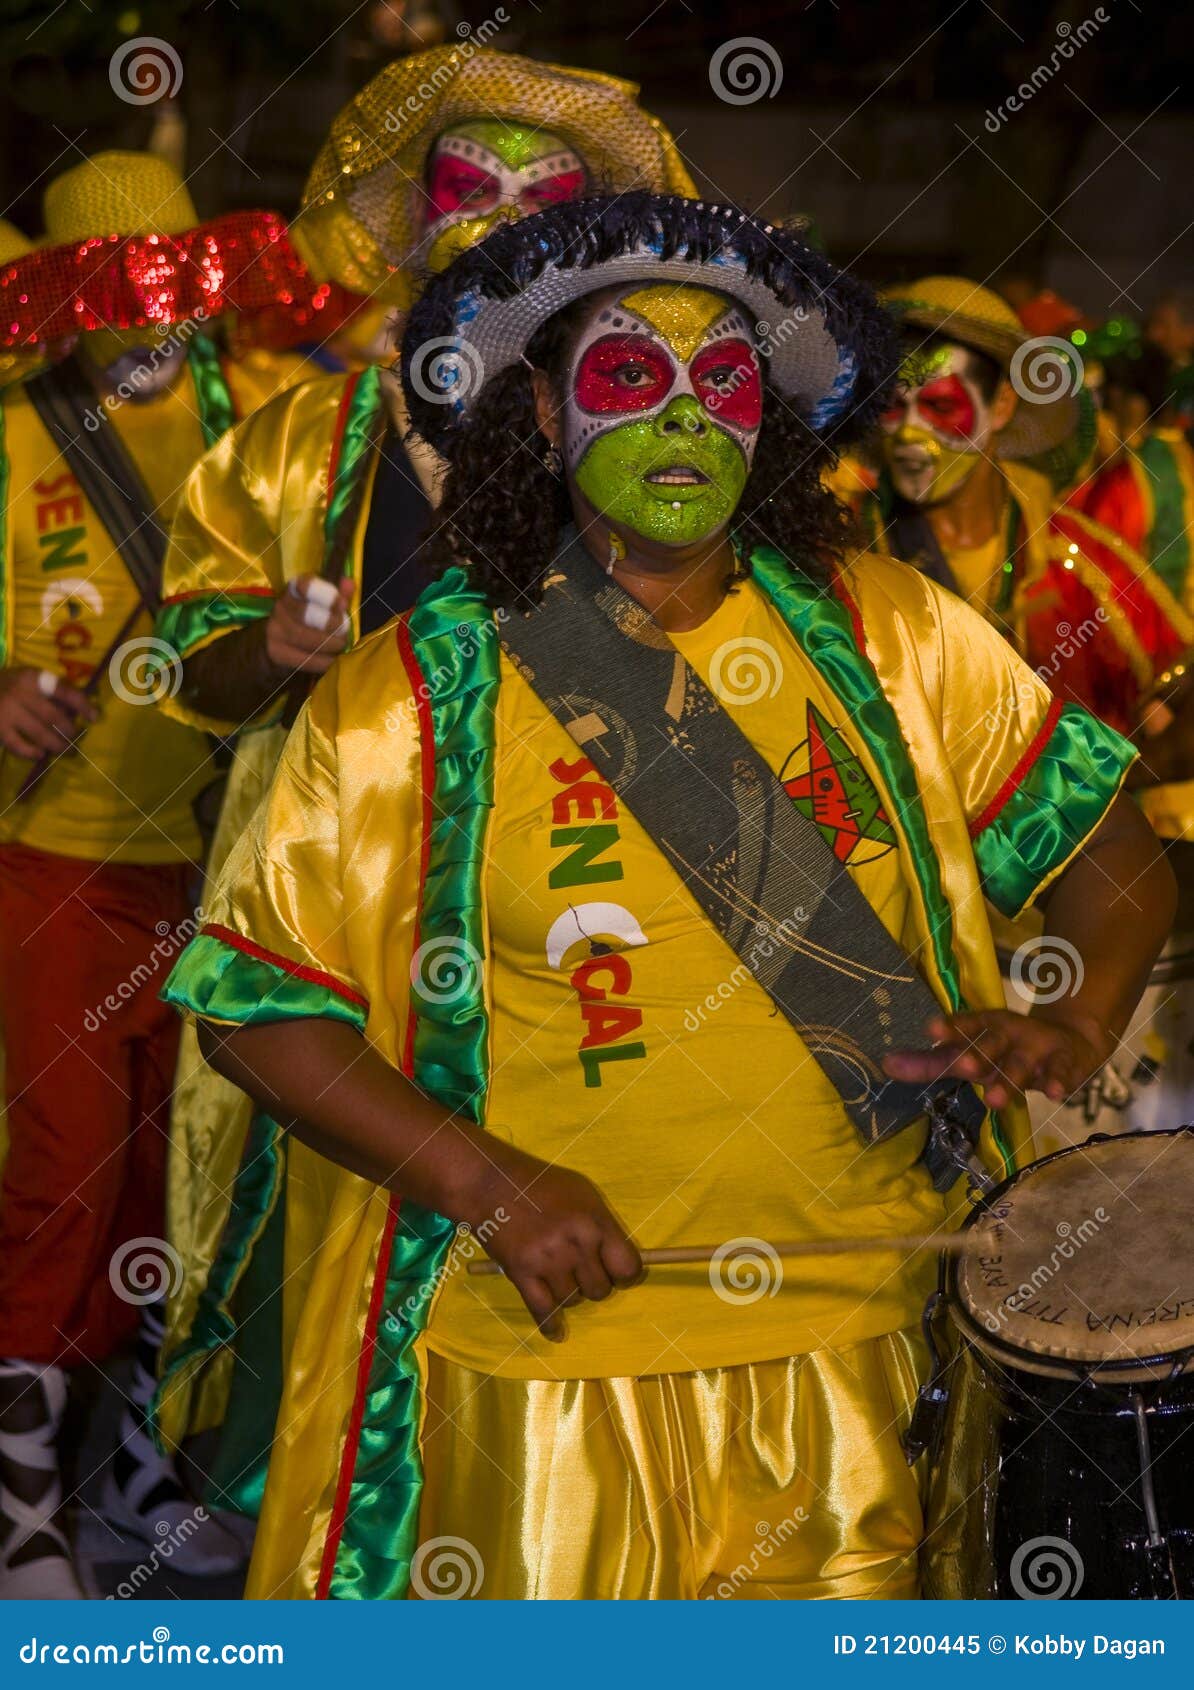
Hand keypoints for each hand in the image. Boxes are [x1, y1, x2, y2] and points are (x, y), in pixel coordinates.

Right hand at [0, 666, 96, 759]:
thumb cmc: (13, 685)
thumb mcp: (32, 679)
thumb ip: (54, 690)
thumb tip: (81, 710)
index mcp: (34, 678)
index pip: (64, 692)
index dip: (82, 705)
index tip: (94, 717)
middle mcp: (20, 693)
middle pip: (53, 716)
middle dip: (69, 730)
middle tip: (75, 738)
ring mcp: (8, 711)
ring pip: (39, 733)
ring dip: (56, 745)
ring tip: (66, 750)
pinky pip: (18, 745)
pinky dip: (31, 752)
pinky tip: (41, 754)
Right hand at [264, 575, 354, 675]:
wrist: (283, 646)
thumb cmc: (311, 622)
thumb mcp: (325, 606)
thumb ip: (338, 595)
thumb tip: (349, 583)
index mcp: (294, 590)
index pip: (305, 585)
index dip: (325, 594)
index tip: (343, 604)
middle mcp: (281, 606)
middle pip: (308, 613)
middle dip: (333, 624)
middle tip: (345, 633)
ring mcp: (275, 629)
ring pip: (305, 638)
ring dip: (330, 644)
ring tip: (340, 647)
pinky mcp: (276, 651)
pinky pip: (303, 658)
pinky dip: (323, 661)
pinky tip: (332, 660)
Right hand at [452, 1136, 641, 1339]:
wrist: (491, 1184)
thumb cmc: (541, 1184)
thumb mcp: (582, 1193)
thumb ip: (603, 1225)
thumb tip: (618, 1257)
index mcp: (595, 1223)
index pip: (627, 1267)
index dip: (625, 1275)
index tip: (618, 1274)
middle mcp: (575, 1245)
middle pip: (600, 1290)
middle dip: (594, 1284)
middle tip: (581, 1270)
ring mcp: (548, 1261)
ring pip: (572, 1301)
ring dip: (568, 1294)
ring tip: (558, 1276)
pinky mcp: (522, 1273)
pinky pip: (543, 1310)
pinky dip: (550, 1325)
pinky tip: (556, 1332)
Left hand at [882, 1007, 1109, 1109]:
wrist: (1071, 1040)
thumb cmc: (1007, 1051)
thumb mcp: (971, 1052)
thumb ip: (930, 1063)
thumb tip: (885, 1065)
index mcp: (985, 1027)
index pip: (965, 1026)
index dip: (950, 1028)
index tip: (930, 1029)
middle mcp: (1009, 1034)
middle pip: (993, 1043)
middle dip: (978, 1055)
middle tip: (964, 1067)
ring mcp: (1038, 1049)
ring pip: (1022, 1063)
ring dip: (1010, 1079)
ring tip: (994, 1100)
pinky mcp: (1064, 1064)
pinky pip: (1062, 1073)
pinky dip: (1059, 1081)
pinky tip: (1055, 1094)